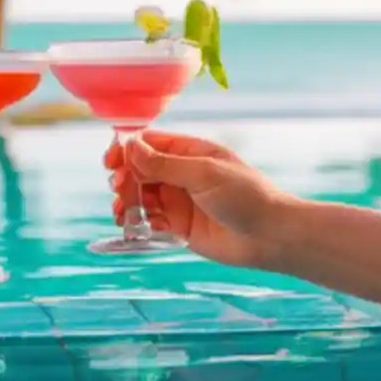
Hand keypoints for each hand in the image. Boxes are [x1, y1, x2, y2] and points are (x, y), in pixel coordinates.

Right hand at [105, 131, 291, 267]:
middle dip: (124, 178)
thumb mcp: (203, 174)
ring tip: (121, 213)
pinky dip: (138, 223)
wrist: (270, 237)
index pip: (150, 144)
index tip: (111, 161)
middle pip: (140, 170)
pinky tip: (134, 227)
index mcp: (191, 152)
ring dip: (126, 202)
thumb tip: (131, 146)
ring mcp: (180, 200)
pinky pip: (150, 221)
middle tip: (119, 189)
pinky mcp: (180, 227)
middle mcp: (183, 174)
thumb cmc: (245, 197)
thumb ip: (164, 163)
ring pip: (141, 196)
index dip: (127, 150)